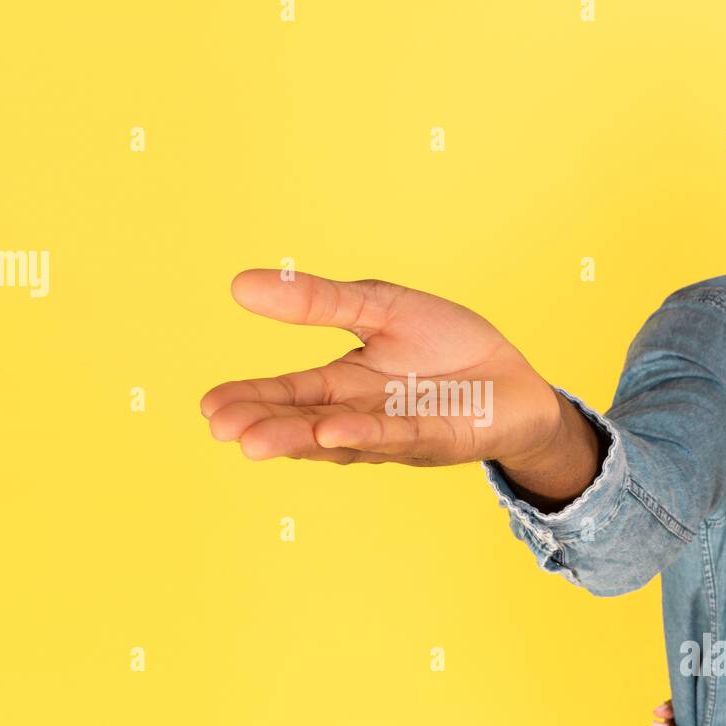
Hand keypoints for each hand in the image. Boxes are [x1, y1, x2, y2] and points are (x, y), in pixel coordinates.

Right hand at [201, 270, 568, 469]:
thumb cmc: (447, 347)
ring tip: (256, 441)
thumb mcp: (379, 308)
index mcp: (346, 386)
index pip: (291, 394)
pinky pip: (396, 437)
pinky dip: (364, 435)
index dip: (251, 399)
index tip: (209, 406)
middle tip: (223, 429)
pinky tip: (331, 430)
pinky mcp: (438, 439)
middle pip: (304, 422)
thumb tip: (240, 284)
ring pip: (341, 438)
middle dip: (265, 425)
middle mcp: (363, 418)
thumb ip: (320, 301)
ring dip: (299, 439)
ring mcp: (398, 435)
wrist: (516, 381)